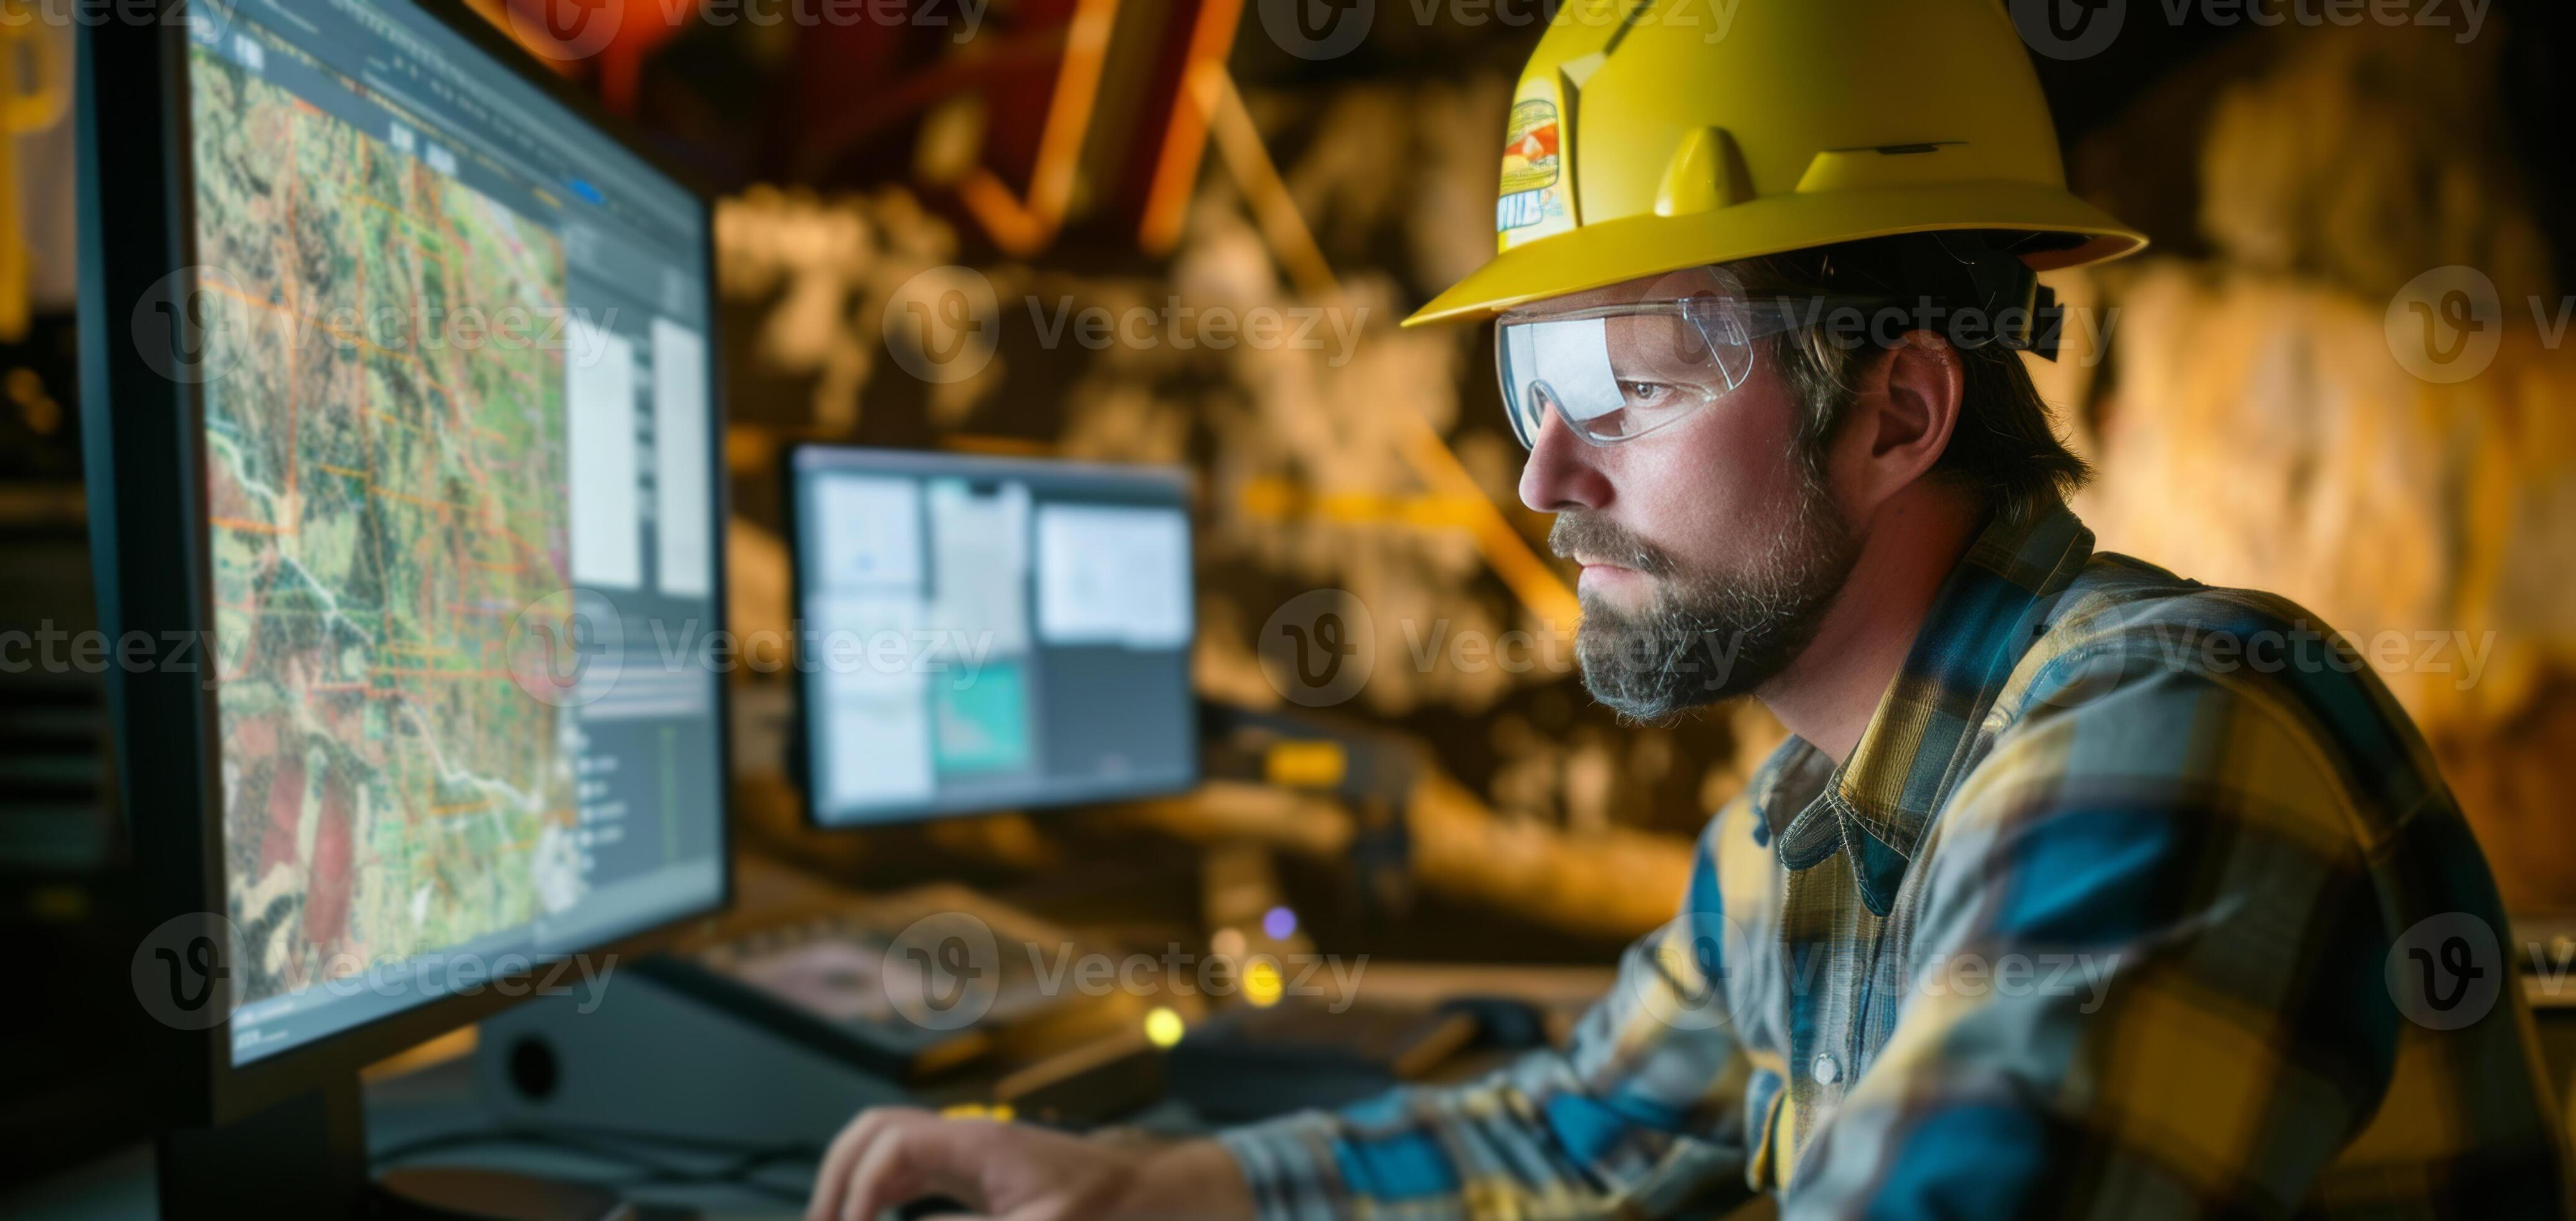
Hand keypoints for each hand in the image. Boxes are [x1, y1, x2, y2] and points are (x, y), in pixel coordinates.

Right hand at [805, 1107, 1251, 1220]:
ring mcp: (974, 1157)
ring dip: (856, 1188)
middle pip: (874, 1135)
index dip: (852, 1194)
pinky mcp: (984, 1180)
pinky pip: (917, 1177)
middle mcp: (968, 1140)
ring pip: (890, 1153)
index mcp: (978, 1143)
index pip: (886, 1147)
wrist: (1167, 1197)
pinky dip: (886, 1199)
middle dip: (837, 1180)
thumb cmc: (1117, 1211)